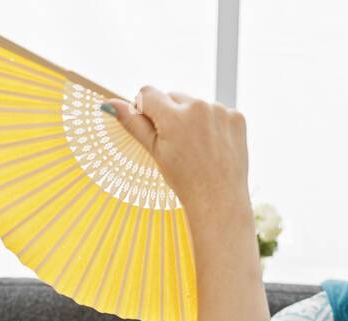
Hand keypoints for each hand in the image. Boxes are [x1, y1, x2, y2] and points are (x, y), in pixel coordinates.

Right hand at [102, 87, 251, 227]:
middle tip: (176, 145)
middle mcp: (199, 108)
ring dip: (192, 119)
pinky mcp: (237, 118)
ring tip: (196, 148)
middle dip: (170, 115)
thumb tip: (110, 103)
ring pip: (195, 105)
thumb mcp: (155, 152)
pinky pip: (217, 113)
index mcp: (174, 117)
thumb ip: (134, 124)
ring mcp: (220, 111)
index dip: (145, 109)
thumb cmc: (184, 180)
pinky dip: (213, 125)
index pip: (148, 93)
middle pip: (173, 97)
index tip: (150, 126)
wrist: (219, 200)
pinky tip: (212, 147)